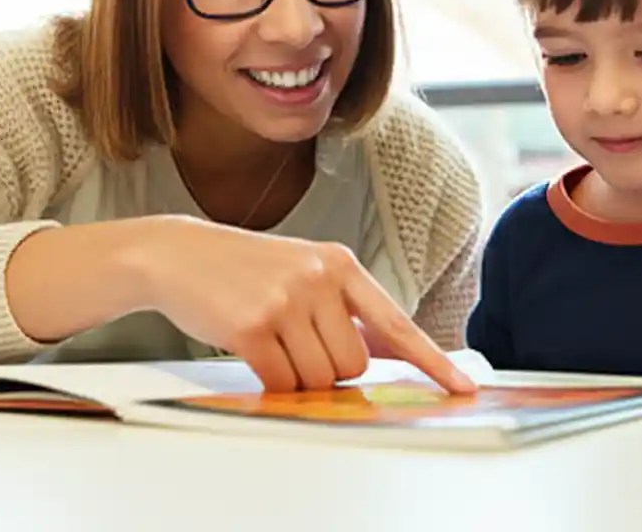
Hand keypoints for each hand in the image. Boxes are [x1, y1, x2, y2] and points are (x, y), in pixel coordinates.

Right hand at [130, 216, 476, 394]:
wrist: (179, 255)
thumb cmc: (246, 271)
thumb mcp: (305, 273)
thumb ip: (347, 311)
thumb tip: (393, 352)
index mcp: (340, 264)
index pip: (397, 322)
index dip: (431, 360)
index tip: (462, 387)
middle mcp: (319, 278)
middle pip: (353, 365)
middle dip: (327, 370)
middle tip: (296, 343)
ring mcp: (286, 301)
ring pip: (319, 380)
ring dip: (297, 377)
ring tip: (272, 341)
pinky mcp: (253, 327)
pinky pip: (282, 383)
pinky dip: (272, 381)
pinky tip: (254, 351)